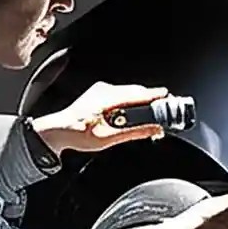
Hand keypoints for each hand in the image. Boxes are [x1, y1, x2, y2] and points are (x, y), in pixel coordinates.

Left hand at [30, 81, 170, 154]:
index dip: (156, 96)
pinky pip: (123, 95)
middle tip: (166, 111)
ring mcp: (102, 91)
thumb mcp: (109, 138)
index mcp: (106, 97)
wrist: (58, 132)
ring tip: (153, 116)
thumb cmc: (77, 134)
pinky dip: (133, 103)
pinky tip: (136, 114)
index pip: (138, 93)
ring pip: (130, 93)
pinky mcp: (101, 95)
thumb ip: (134, 132)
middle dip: (152, 101)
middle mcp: (104, 90)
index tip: (169, 99)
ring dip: (142, 103)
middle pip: (136, 92)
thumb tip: (154, 129)